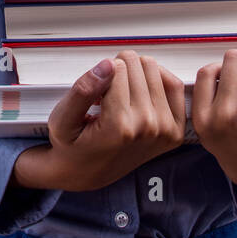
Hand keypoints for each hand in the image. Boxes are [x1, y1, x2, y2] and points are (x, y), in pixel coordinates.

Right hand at [14, 50, 186, 192]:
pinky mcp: (174, 131)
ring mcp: (164, 130)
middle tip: (105, 94)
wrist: (85, 173)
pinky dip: (157, 79)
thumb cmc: (71, 146)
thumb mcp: (62, 119)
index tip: (93, 94)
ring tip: (119, 95)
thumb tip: (107, 64)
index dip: (100, 74)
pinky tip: (140, 90)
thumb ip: (83, 90)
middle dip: (116, 72)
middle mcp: (147, 128)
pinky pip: (174, 85)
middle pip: (136, 65)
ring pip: (153, 69)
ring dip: (134, 75)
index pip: (115, 67)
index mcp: (119, 126)